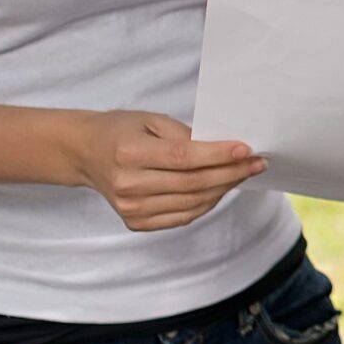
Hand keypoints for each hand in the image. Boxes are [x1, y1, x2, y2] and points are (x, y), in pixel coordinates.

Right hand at [73, 111, 262, 231]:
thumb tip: (223, 149)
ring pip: (192, 203)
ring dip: (224, 189)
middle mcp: (128, 185)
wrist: (87, 154)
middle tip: (257, 163)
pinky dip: (206, 203)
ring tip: (243, 174)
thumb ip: (184, 135)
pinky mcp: (135, 222)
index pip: (184, 158)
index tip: (247, 149)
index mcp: (129, 154)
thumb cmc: (122, 131)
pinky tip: (221, 189)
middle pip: (192, 184)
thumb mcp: (151, 120)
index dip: (218, 155)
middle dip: (231, 173)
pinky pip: (182, 216)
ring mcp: (131, 208)